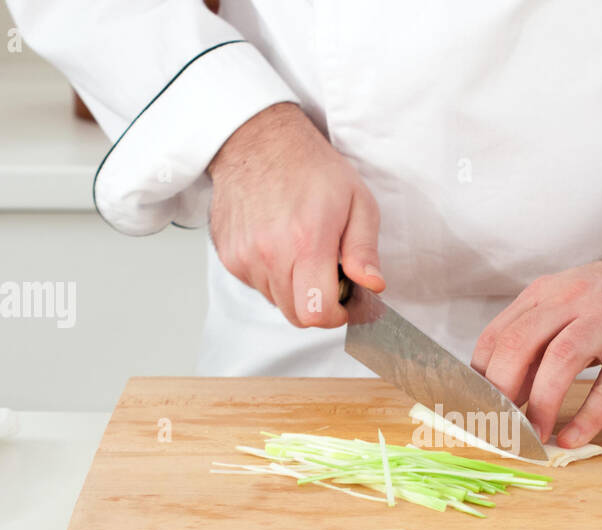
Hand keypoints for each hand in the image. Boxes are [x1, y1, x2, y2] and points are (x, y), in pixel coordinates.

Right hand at [208, 102, 384, 327]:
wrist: (258, 141)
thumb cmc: (311, 168)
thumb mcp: (357, 202)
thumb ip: (364, 250)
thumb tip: (372, 285)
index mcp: (306, 242)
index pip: (317, 313)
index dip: (337, 315)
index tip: (345, 302)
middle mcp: (270, 254)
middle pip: (296, 315)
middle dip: (318, 304)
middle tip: (328, 274)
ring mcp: (244, 257)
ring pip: (276, 302)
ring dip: (295, 288)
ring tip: (302, 251)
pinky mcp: (229, 256)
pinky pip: (257, 285)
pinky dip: (273, 275)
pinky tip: (280, 245)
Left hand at [471, 240, 601, 446]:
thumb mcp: (571, 307)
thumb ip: (539, 341)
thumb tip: (506, 392)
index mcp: (547, 293)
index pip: (497, 336)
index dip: (480, 379)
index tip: (477, 412)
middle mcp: (572, 299)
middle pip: (519, 344)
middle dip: (501, 393)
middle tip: (499, 427)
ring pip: (560, 360)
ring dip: (541, 404)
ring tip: (534, 435)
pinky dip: (587, 417)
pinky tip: (571, 437)